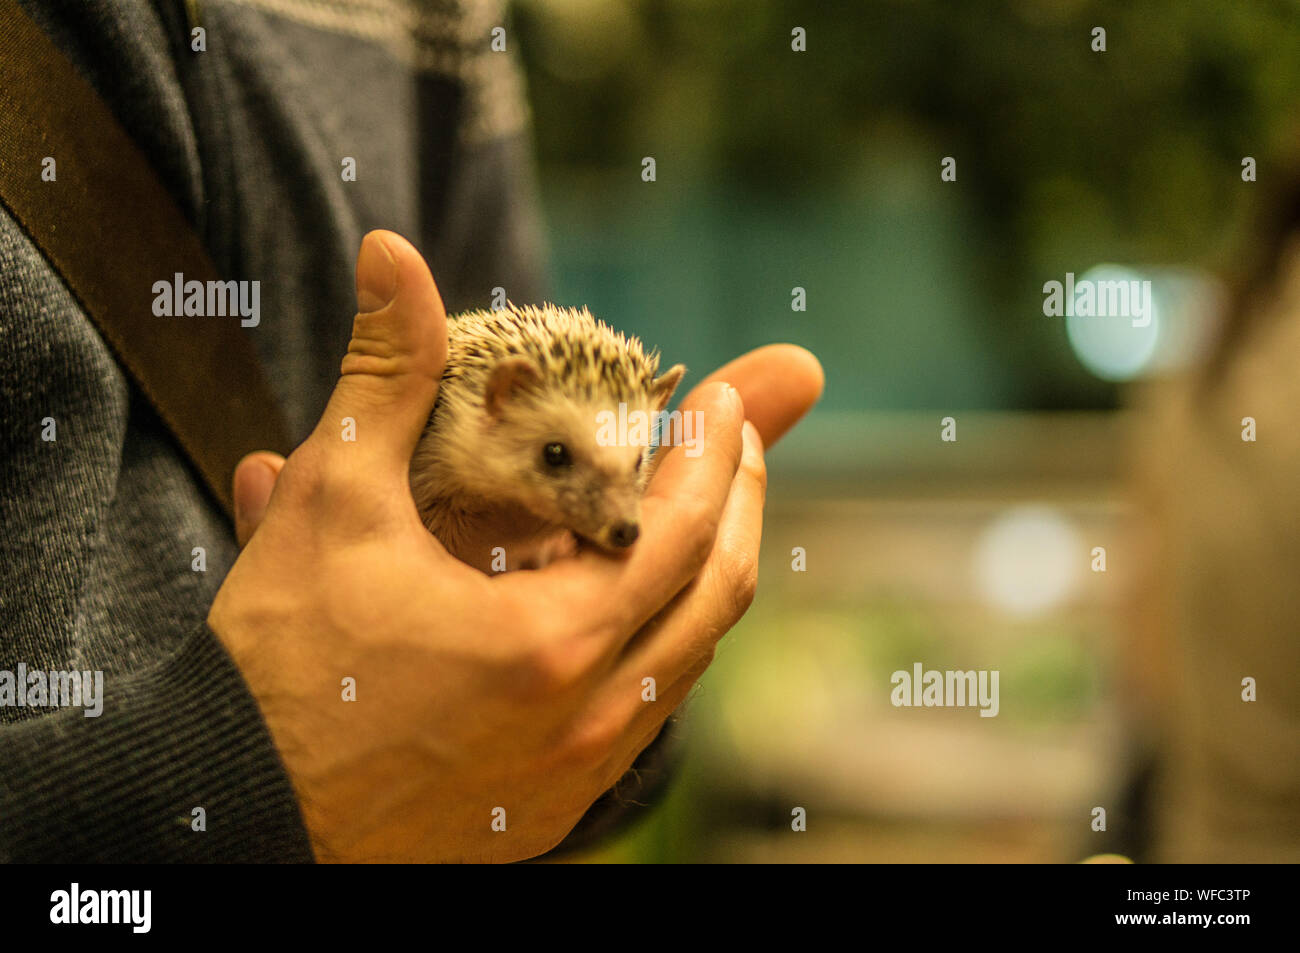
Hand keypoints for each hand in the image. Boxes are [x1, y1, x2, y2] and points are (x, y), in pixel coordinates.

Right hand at [210, 230, 821, 861]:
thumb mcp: (332, 504)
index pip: (682, 529)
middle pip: (714, 598)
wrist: (226, 809)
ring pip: (684, 662)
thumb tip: (394, 255)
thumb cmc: (276, 664)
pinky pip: (639, 717)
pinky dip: (653, 646)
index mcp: (552, 642)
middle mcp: (585, 720)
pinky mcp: (549, 808)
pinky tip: (627, 604)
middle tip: (735, 441)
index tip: (723, 395)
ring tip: (692, 509)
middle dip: (737, 505)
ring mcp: (574, 774)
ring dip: (701, 576)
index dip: (713, 452)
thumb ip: (384, 375)